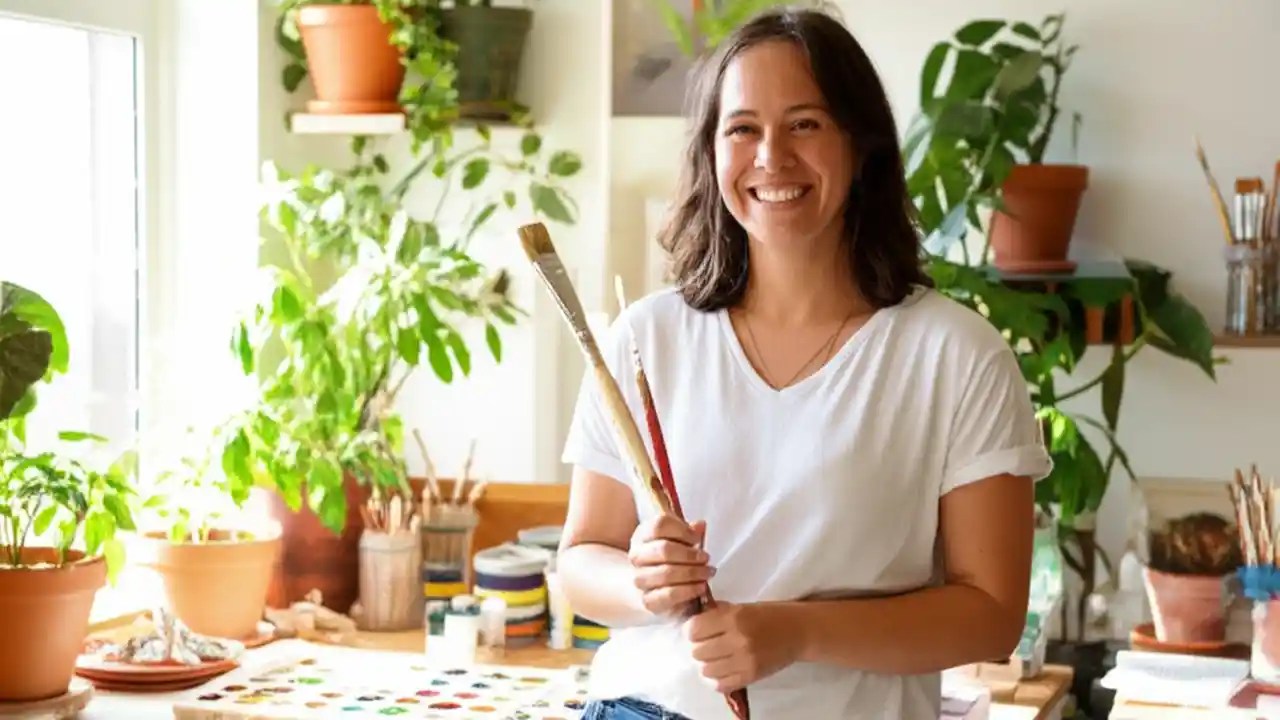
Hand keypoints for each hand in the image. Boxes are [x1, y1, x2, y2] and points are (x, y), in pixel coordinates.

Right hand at [627, 514, 714, 618]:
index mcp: (643, 535)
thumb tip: (700, 525)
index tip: (697, 537)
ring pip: (667, 573)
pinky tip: (701, 587)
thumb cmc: (671, 559)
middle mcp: (637, 556)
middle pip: (664, 550)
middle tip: (706, 558)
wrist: (655, 588)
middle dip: (690, 554)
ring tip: (707, 573)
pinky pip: (669, 595)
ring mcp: (640, 579)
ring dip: (693, 572)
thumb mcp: (679, 541)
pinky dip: (689, 590)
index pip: (659, 525)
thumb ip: (689, 533)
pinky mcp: (648, 601)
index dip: (682, 530)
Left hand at [684, 602, 800, 692]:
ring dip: (707, 664)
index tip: (697, 630)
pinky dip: (718, 679)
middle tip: (707, 644)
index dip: (691, 630)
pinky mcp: (751, 676)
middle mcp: (737, 639)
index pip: (694, 629)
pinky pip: (721, 684)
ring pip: (706, 670)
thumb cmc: (769, 615)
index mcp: (733, 617)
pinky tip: (723, 669)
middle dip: (699, 647)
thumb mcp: (742, 607)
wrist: (798, 631)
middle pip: (697, 651)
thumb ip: (718, 615)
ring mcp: (744, 660)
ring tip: (716, 658)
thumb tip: (693, 623)